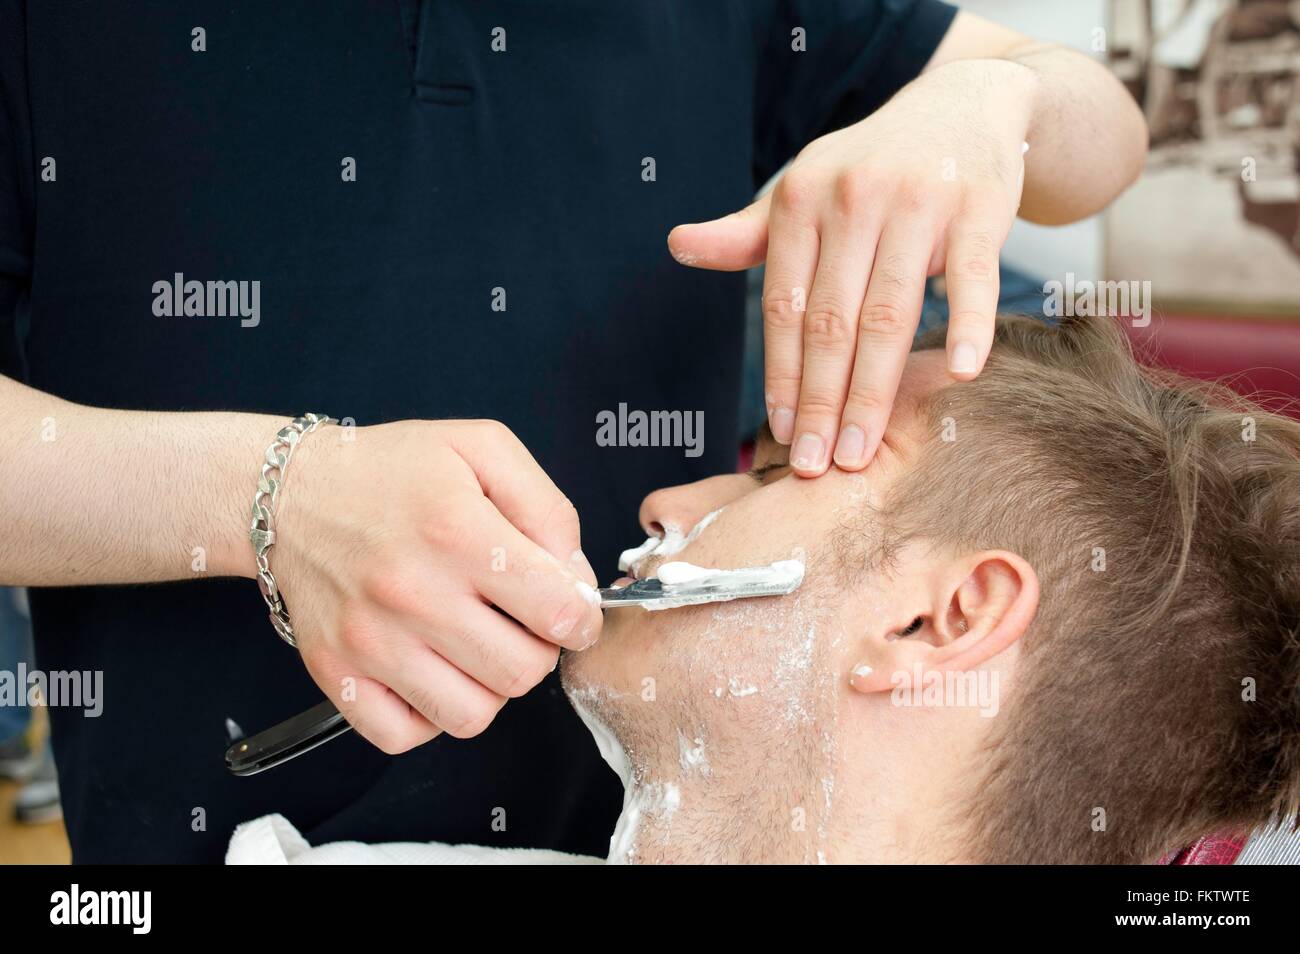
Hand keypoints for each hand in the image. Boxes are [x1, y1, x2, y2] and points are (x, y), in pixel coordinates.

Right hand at [270, 419, 602, 752]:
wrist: (291, 493)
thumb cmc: (393, 471)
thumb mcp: (482, 450)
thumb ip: (547, 510)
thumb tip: (577, 582)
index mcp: (456, 531)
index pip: (558, 612)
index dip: (583, 618)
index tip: (573, 611)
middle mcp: (412, 592)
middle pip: (522, 672)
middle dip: (538, 651)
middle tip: (520, 623)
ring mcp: (370, 641)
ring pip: (472, 715)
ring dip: (489, 686)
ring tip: (476, 644)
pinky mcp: (335, 674)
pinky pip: (407, 735)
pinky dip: (430, 716)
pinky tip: (433, 670)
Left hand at [669, 59, 1035, 474]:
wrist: (962, 104)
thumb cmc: (869, 166)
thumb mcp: (803, 190)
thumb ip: (748, 233)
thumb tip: (677, 245)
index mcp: (801, 200)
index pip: (785, 307)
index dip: (781, 376)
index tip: (778, 435)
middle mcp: (853, 197)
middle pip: (832, 322)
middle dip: (820, 402)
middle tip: (813, 466)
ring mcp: (918, 202)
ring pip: (890, 314)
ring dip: (873, 391)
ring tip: (860, 452)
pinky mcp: (980, 208)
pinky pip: (973, 278)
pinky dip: (970, 326)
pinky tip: (962, 375)